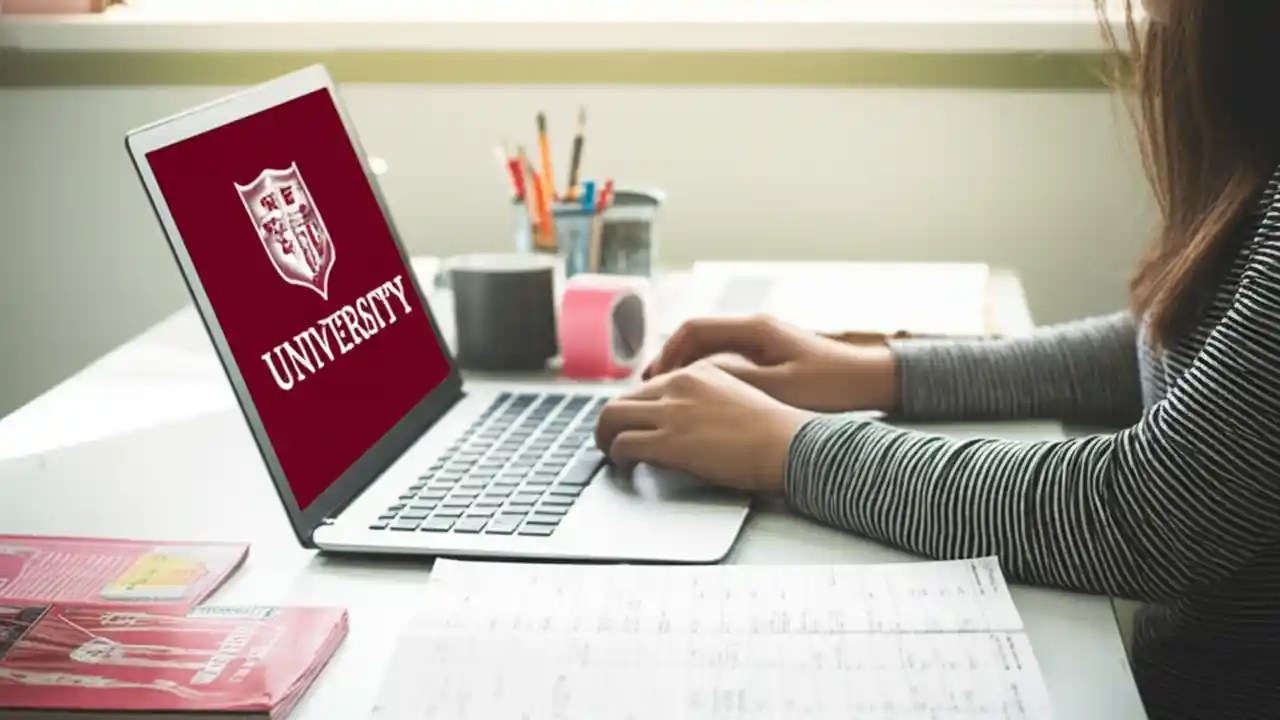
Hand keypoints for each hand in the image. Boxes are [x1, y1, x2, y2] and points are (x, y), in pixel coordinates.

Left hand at [595, 362, 815, 492]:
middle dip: (612, 421)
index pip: (649, 385)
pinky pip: (623, 445)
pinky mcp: (669, 442)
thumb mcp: (739, 397)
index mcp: (698, 372)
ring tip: (612, 452)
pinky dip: (617, 456)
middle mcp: (679, 386)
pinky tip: (626, 466)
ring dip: (606, 438)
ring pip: (611, 418)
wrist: (790, 445)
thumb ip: (709, 399)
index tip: (635, 422)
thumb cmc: (776, 431)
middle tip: (612, 439)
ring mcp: (672, 413)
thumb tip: (691, 419)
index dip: (636, 408)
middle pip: (623, 398)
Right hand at [645, 316, 899, 412]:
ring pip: (712, 350)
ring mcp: (765, 341)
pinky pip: (728, 360)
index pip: (694, 330)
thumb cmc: (833, 384)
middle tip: (650, 388)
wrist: (872, 380)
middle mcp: (756, 329)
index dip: (667, 353)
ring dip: (688, 369)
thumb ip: (737, 381)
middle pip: (698, 338)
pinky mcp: (773, 357)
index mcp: (755, 330)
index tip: (652, 378)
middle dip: (671, 361)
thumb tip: (696, 382)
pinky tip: (704, 396)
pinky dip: (708, 375)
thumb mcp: (780, 387)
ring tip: (669, 394)